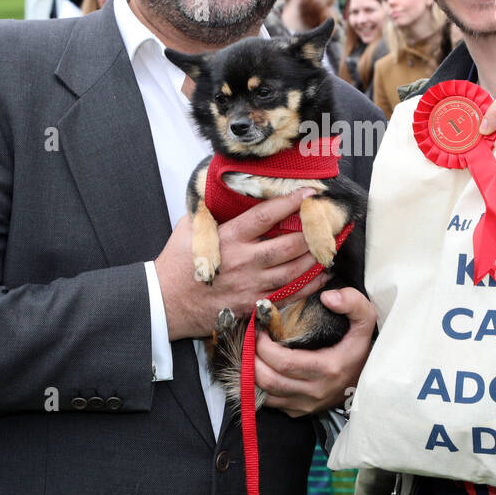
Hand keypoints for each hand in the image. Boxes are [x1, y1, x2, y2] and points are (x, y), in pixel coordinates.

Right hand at [155, 189, 324, 340]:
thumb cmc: (176, 264)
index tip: (309, 192)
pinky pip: (287, 294)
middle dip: (311, 232)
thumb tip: (223, 190)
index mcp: (228, 238)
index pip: (265, 216)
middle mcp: (243, 261)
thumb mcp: (189, 228)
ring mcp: (250, 285)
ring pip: (292, 270)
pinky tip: (322, 275)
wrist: (165, 303)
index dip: (289, 202)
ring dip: (314, 257)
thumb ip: (211, 211)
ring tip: (329, 245)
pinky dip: (308, 285)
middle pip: (286, 245)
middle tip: (329, 221)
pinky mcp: (252, 304)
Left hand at [255, 287, 375, 416]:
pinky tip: (258, 369)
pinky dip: (257, 387)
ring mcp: (306, 404)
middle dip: (252, 358)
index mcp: (328, 368)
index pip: (283, 362)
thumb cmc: (362, 347)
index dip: (264, 346)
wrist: (370, 380)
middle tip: (250, 340)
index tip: (259, 330)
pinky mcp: (300, 411)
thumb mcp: (366, 320)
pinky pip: (270, 403)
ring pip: (264, 394)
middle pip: (268, 380)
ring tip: (250, 353)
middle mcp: (315, 391)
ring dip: (251, 373)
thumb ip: (352, 303)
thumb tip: (327, 297)